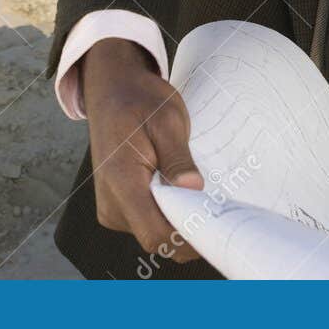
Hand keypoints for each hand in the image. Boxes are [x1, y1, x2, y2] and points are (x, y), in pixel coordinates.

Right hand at [82, 38, 204, 261]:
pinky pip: (146, 221)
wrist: (113, 89)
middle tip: (218, 210)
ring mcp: (111, 206)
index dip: (188, 238)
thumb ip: (178, 157)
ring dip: (179, 222)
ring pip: (153, 233)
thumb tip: (193, 189)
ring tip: (200, 196)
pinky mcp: (117, 205)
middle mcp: (110, 202)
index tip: (216, 225)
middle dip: (188, 231)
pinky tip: (182, 193)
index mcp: (121, 181)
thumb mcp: (168, 120)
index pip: (156, 234)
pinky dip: (168, 214)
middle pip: (156, 239)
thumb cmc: (140, 100)